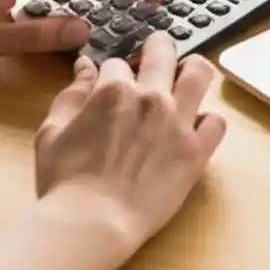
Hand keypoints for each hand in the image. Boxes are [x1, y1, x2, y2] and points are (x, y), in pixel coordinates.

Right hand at [34, 32, 225, 250]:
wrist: (92, 223)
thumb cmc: (65, 181)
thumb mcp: (52, 131)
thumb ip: (71, 94)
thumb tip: (84, 66)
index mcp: (114, 91)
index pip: (117, 64)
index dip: (112, 73)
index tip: (113, 82)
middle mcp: (152, 99)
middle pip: (164, 51)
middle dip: (158, 46)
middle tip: (156, 53)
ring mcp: (179, 123)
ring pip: (200, 74)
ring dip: (192, 68)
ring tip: (185, 75)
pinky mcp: (197, 151)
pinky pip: (217, 122)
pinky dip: (207, 120)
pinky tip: (194, 127)